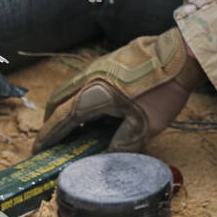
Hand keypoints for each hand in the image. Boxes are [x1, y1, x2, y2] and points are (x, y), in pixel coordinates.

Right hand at [34, 27, 204, 152]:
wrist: (179, 55)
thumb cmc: (162, 91)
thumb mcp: (143, 126)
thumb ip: (122, 145)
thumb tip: (107, 161)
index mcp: (91, 96)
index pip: (60, 120)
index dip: (47, 138)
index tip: (37, 152)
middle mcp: (87, 79)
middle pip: (57, 102)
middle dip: (51, 123)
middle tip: (54, 142)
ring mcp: (97, 67)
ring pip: (69, 90)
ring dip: (65, 108)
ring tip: (74, 128)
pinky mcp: (107, 62)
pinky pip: (82, 82)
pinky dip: (78, 97)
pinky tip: (95, 110)